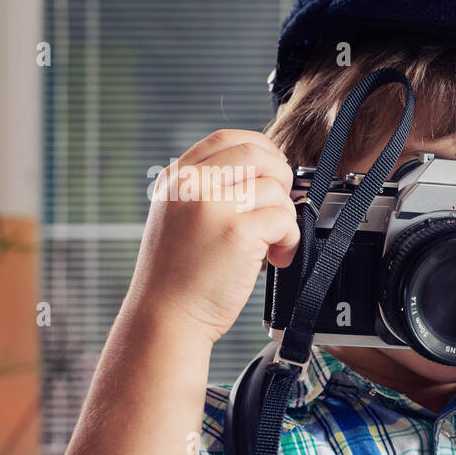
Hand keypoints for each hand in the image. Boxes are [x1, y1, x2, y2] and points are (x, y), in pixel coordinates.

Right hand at [126, 129, 298, 342]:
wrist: (166, 315)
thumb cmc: (179, 274)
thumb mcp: (179, 216)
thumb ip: (210, 190)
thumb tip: (266, 174)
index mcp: (177, 177)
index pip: (229, 138)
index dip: (262, 149)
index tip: (272, 173)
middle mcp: (192, 184)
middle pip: (259, 155)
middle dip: (281, 180)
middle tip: (278, 210)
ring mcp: (214, 205)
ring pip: (276, 189)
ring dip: (285, 218)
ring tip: (270, 244)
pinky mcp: (237, 231)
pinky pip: (285, 219)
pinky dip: (289, 240)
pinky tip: (275, 258)